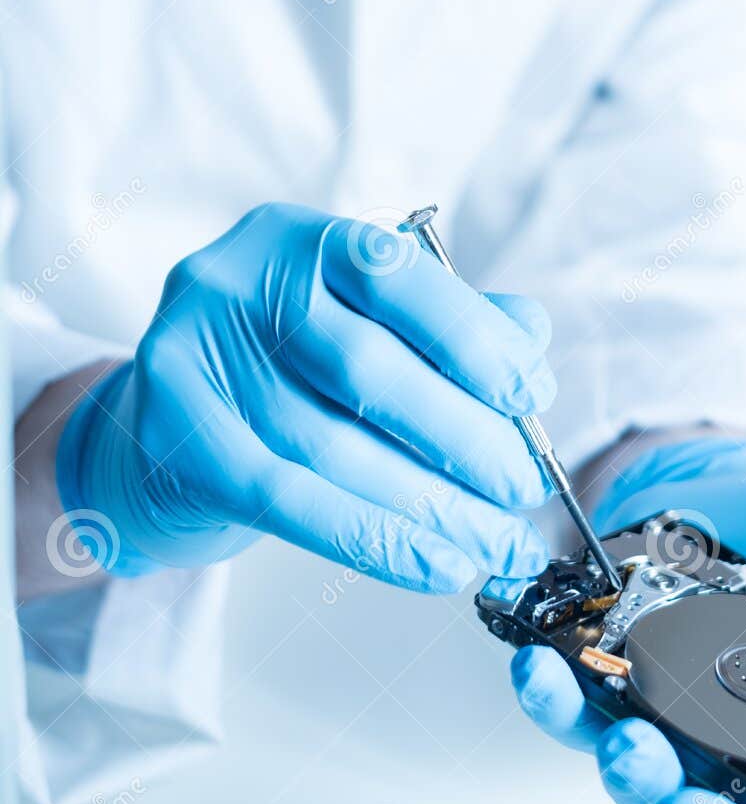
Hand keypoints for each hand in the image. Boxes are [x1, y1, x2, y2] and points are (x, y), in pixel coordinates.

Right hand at [56, 203, 553, 589]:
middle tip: (524, 491)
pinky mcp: (174, 437)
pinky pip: (291, 499)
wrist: (156, 437)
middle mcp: (237, 281)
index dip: (471, 336)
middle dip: (464, 438)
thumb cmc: (282, 375)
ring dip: (434, 506)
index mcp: (295, 237)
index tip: (532, 398)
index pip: (394, 273)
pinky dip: (376, 540)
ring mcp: (193, 355)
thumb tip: (530, 340)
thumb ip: (445, 323)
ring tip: (500, 545)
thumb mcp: (359, 327)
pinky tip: (437, 566)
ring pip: (337, 445)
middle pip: (369, 369)